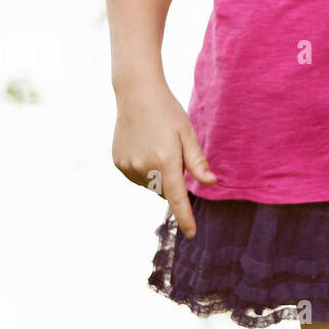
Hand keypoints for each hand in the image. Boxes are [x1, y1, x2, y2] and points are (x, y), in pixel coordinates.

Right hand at [112, 78, 216, 235]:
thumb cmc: (168, 113)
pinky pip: (136, 176)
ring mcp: (128, 167)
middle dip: (172, 180)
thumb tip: (211, 184)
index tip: (191, 234)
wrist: (137, 95)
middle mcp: (144, 168)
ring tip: (157, 146)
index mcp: (166, 161)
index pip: (177, 198)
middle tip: (173, 152)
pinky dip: (143, 169)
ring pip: (150, 184)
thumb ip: (197, 162)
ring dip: (157, 175)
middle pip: (164, 190)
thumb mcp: (188, 134)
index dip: (185, 217)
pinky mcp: (118, 163)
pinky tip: (144, 147)